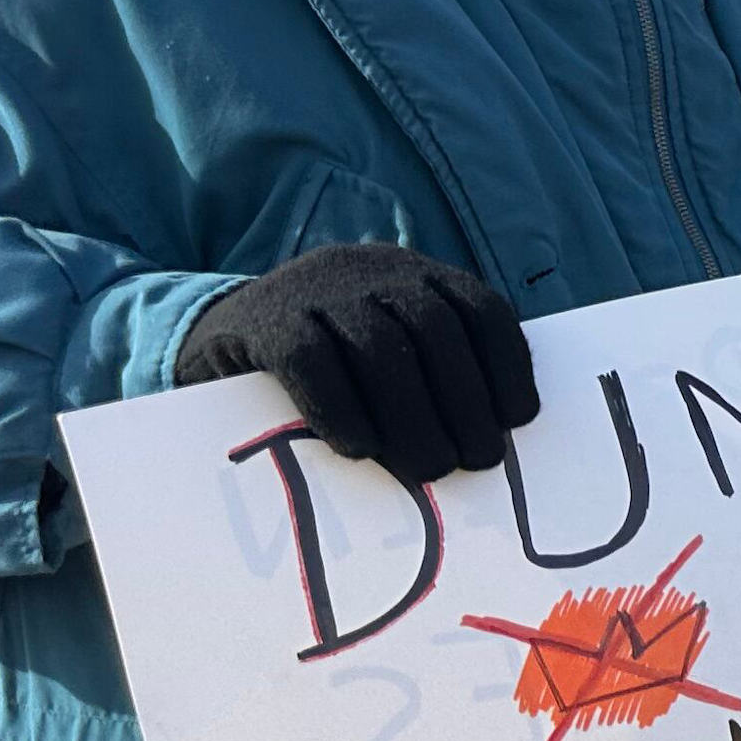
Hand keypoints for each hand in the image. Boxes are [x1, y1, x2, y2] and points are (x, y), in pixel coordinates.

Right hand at [175, 243, 539, 486]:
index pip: (479, 309)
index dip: (506, 363)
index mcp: (416, 274)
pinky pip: (309, 361)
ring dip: (413, 414)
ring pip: (379, 347)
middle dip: (465, 399)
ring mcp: (317, 289)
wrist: (221, 333)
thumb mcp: (384, 350)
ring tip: (431, 470)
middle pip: (434, 330)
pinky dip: (341, 407)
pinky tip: (360, 449)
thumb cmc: (328, 360)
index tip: (519, 418)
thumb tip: (487, 443)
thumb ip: (432, 376)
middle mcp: (372, 271)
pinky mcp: (265, 320)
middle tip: (479, 461)